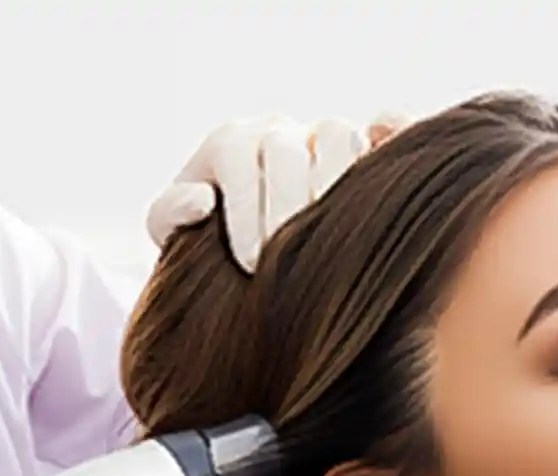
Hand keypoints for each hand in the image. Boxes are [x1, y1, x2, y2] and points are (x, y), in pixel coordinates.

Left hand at [146, 113, 410, 272]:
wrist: (231, 238)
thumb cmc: (199, 234)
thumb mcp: (168, 229)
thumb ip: (169, 214)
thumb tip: (201, 202)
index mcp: (229, 143)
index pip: (238, 161)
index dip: (246, 211)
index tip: (250, 262)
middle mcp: (277, 131)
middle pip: (289, 151)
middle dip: (287, 207)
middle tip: (284, 259)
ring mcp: (321, 135)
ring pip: (337, 137)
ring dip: (334, 186)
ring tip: (328, 240)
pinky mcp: (362, 148)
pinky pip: (385, 130)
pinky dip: (390, 146)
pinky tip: (383, 189)